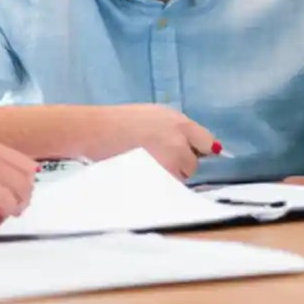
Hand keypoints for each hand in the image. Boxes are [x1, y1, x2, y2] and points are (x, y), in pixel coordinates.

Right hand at [78, 104, 217, 180]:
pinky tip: (142, 175)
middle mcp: (179, 143)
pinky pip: (166, 187)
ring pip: (179, 178)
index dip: (200, 150)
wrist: (96, 132)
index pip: (208, 142)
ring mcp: (169, 163)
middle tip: (159, 160)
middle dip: (181, 165)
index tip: (197, 155)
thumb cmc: (119, 123)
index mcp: (179, 123)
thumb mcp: (154, 115)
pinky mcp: (158, 179)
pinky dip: (158, 186)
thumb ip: (176, 129)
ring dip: (169, 176)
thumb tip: (192, 144)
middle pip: (193, 164)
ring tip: (146, 167)